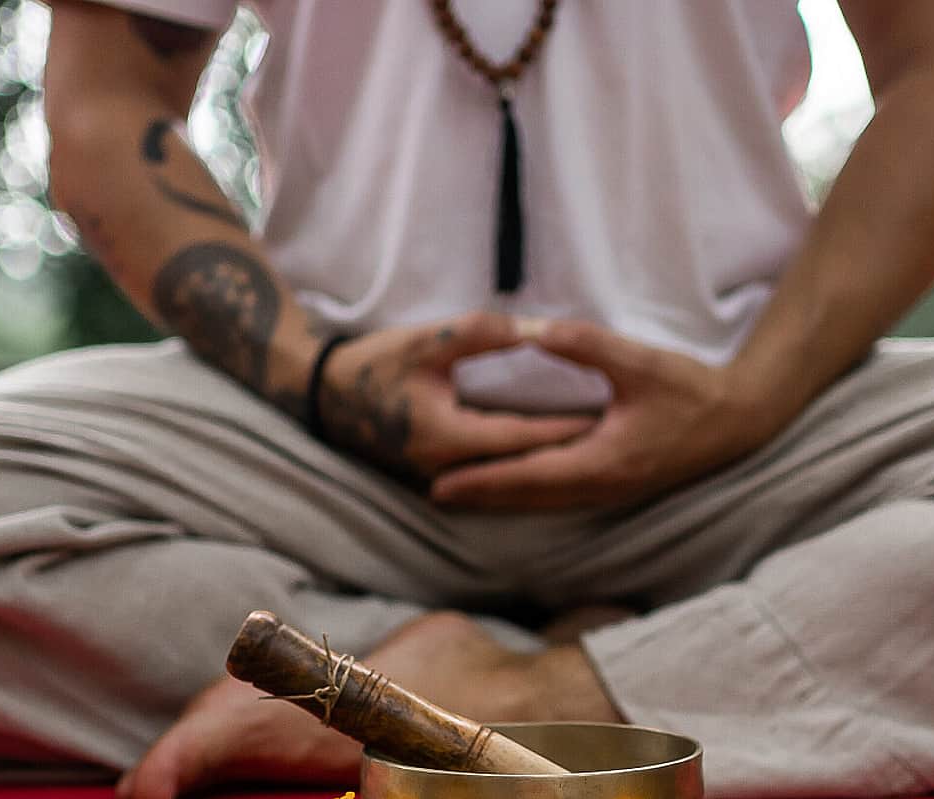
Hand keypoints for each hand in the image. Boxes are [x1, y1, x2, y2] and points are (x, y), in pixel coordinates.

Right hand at [318, 312, 596, 485]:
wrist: (323, 393)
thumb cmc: (375, 362)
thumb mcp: (429, 340)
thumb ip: (483, 334)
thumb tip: (534, 331)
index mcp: (447, 437)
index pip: (522, 438)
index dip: (565, 428)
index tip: (606, 416)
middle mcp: (445, 467)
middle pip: (519, 464)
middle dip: (563, 449)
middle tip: (610, 433)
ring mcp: (436, 476)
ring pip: (503, 473)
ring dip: (540, 458)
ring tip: (585, 440)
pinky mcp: (432, 474)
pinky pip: (485, 471)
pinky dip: (514, 460)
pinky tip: (540, 443)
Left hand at [430, 320, 767, 510]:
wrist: (739, 420)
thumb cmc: (691, 389)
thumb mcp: (639, 361)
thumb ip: (585, 345)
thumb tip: (532, 329)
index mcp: (605, 460)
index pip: (529, 475)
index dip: (483, 480)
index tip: (442, 483)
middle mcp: (604, 486)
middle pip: (530, 498)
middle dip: (482, 496)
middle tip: (434, 495)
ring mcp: (613, 491)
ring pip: (545, 503)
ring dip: (502, 499)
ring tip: (461, 495)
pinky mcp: (619, 486)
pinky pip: (562, 497)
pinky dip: (529, 494)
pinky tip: (513, 487)